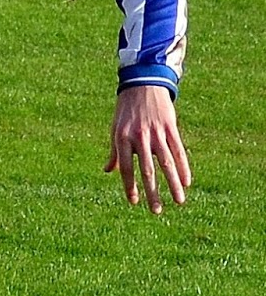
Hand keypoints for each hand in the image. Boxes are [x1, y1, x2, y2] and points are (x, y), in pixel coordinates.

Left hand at [106, 85, 189, 213]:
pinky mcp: (171, 128)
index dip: (130, 186)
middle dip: (153, 192)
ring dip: (173, 184)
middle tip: (156, 211)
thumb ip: (114, 152)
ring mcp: (156, 133)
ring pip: (166, 164)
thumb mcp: (115, 129)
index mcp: (122, 139)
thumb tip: (107, 171)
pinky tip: (187, 182)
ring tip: (179, 201)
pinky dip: (184, 167)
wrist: (142, 84)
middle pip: (147, 170)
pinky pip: (178, 151)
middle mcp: (139, 138)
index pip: (127, 168)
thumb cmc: (125, 111)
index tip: (134, 202)